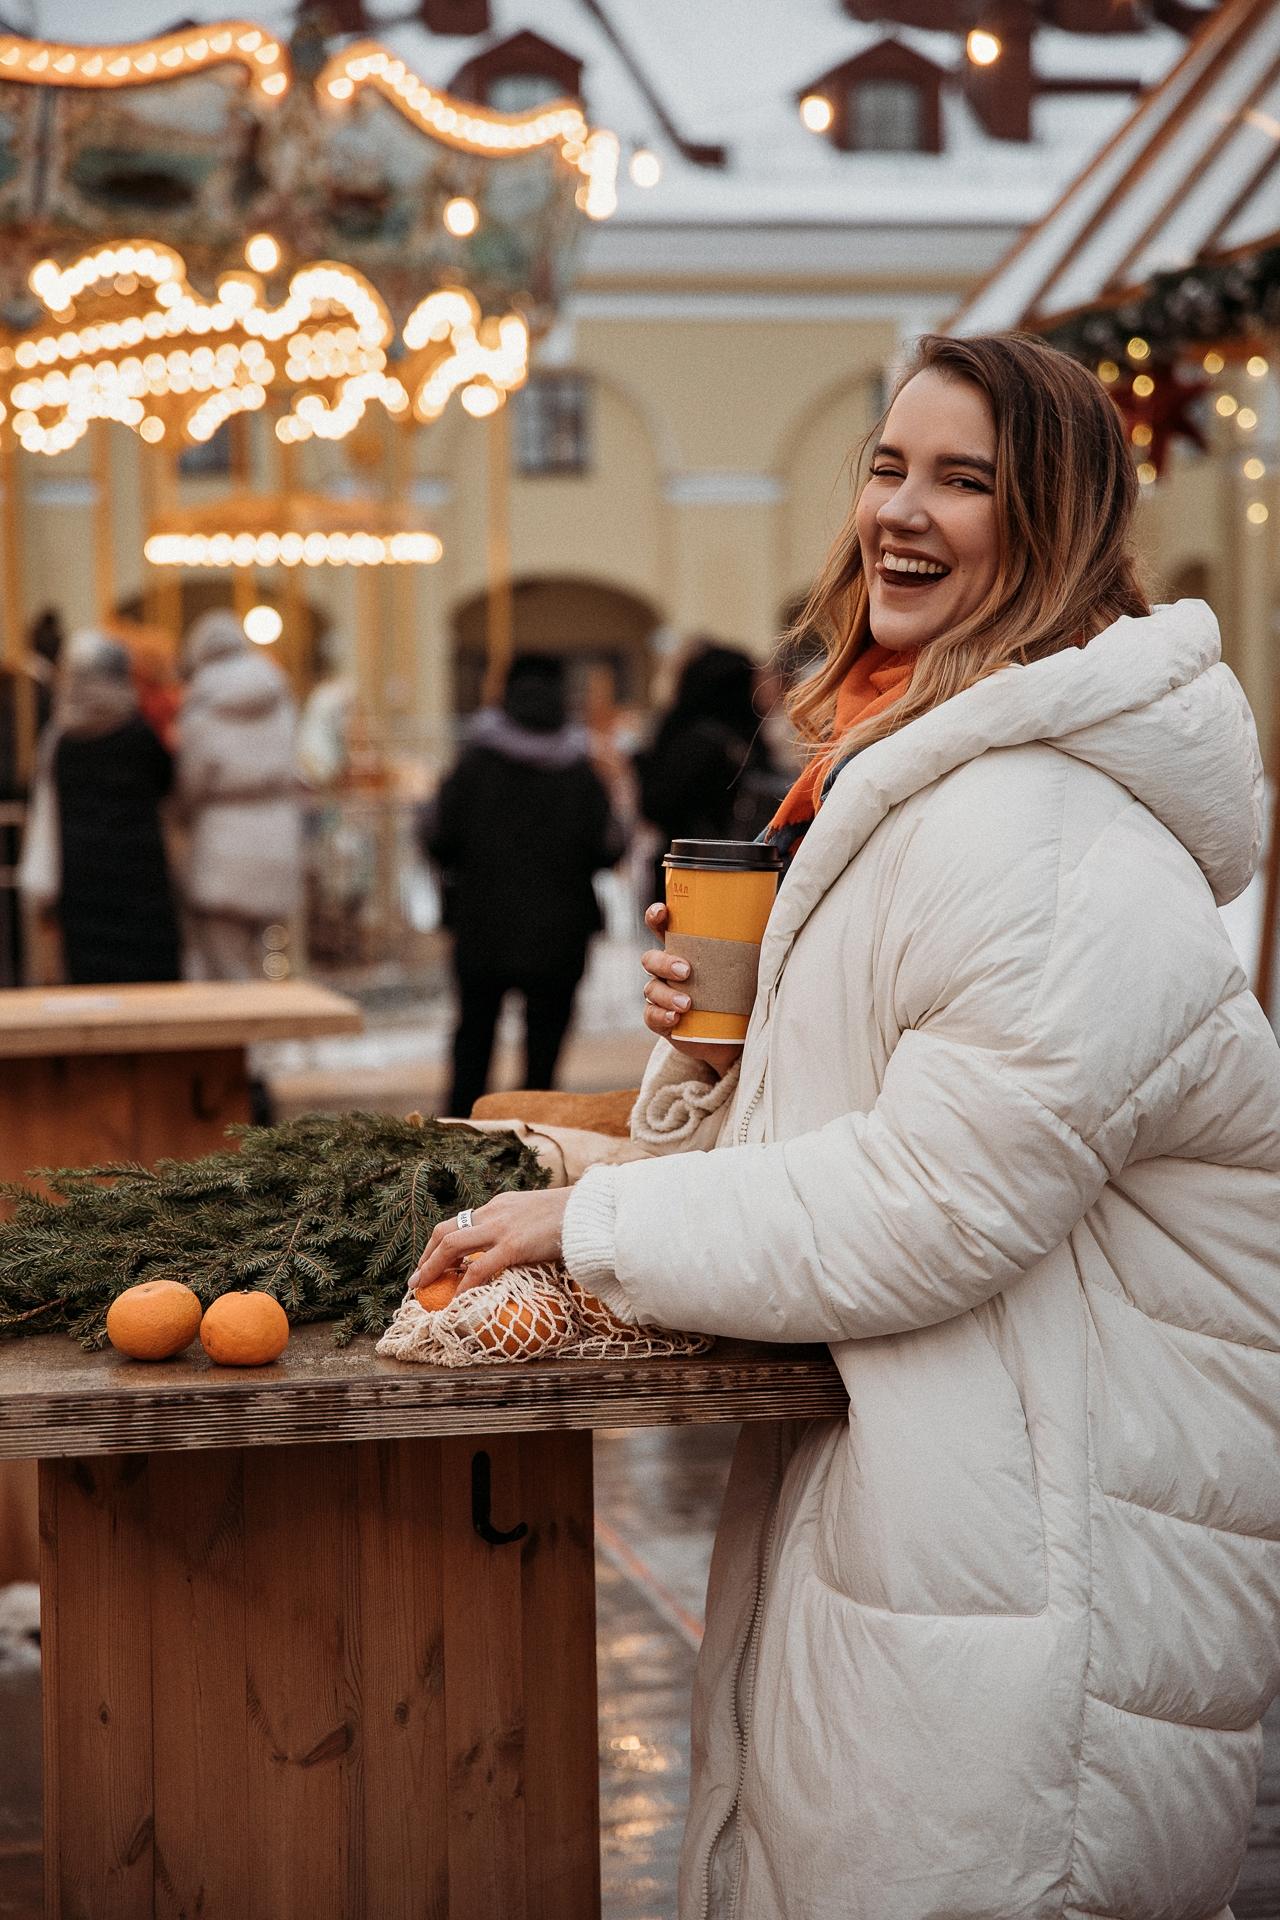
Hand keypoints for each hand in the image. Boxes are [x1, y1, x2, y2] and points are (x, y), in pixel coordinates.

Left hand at [413, 1188, 570, 1294]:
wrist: (592, 1210)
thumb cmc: (574, 1218)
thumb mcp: (539, 1218)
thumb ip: (523, 1231)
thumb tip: (520, 1254)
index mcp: (500, 1205)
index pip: (462, 1221)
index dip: (442, 1243)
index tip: (434, 1261)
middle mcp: (494, 1212)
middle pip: (446, 1230)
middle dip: (427, 1255)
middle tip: (418, 1278)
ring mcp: (501, 1228)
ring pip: (451, 1244)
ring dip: (431, 1267)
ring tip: (421, 1288)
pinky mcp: (514, 1245)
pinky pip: (479, 1268)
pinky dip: (463, 1285)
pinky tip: (456, 1300)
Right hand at [641, 902, 740, 1075]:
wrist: (739, 1037)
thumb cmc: (743, 994)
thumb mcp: (751, 966)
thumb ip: (757, 943)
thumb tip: (779, 916)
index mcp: (685, 950)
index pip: (662, 927)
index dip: (656, 916)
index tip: (663, 911)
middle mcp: (668, 971)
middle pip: (651, 959)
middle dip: (664, 962)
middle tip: (686, 971)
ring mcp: (664, 996)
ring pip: (651, 989)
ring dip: (666, 995)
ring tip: (688, 1004)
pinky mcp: (663, 1021)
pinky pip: (651, 1016)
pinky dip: (661, 1016)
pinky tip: (676, 1018)